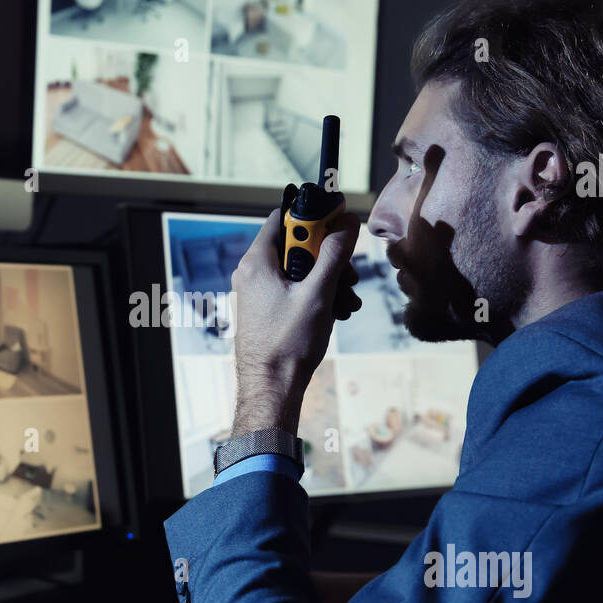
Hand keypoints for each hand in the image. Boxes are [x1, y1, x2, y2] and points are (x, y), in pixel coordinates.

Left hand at [230, 207, 361, 433]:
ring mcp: (260, 292)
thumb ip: (334, 254)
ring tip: (347, 301)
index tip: (340, 220)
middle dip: (329, 257)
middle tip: (349, 275)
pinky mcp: (268, 309)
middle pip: (297, 245)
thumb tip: (347, 223)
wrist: (272, 387)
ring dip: (329, 280)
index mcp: (257, 262)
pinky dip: (319, 295)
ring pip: (301, 269)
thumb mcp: (318, 293)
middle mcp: (253, 273)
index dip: (314, 215)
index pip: (284, 217)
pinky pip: (296, 289)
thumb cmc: (288, 344)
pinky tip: (337, 312)